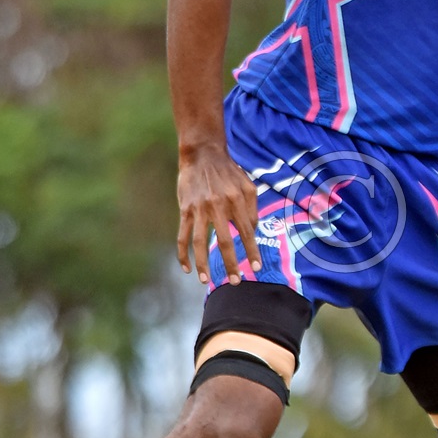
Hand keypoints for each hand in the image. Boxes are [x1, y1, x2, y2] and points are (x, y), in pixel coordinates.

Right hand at [176, 144, 260, 285]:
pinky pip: (182, 235)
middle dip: (231, 264)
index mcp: (237, 201)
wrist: (203, 155)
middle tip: (236, 282)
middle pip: (225, 241)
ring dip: (203, 264)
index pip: (247, 232)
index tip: (255, 268)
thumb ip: (252, 209)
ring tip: (206, 281)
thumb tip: (252, 232)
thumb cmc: (229, 172)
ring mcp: (199, 209)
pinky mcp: (185, 210)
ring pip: (200, 243)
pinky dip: (183, 253)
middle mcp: (218, 206)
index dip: (251, 252)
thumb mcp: (248, 186)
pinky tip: (186, 268)